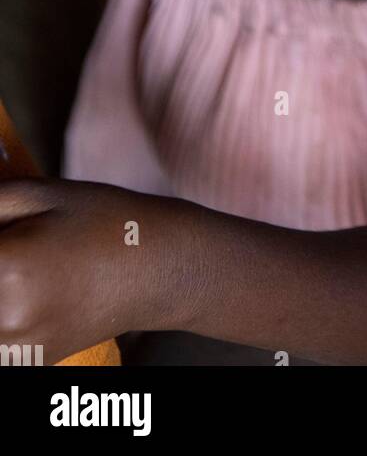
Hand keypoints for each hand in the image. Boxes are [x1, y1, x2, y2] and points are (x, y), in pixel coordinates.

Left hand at [0, 178, 206, 364]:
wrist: (158, 269)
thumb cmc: (104, 221)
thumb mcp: (39, 195)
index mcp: (8, 268)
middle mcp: (6, 319)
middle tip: (7, 246)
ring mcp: (16, 350)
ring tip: (11, 266)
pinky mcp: (26, 363)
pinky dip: (0, 314)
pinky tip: (13, 291)